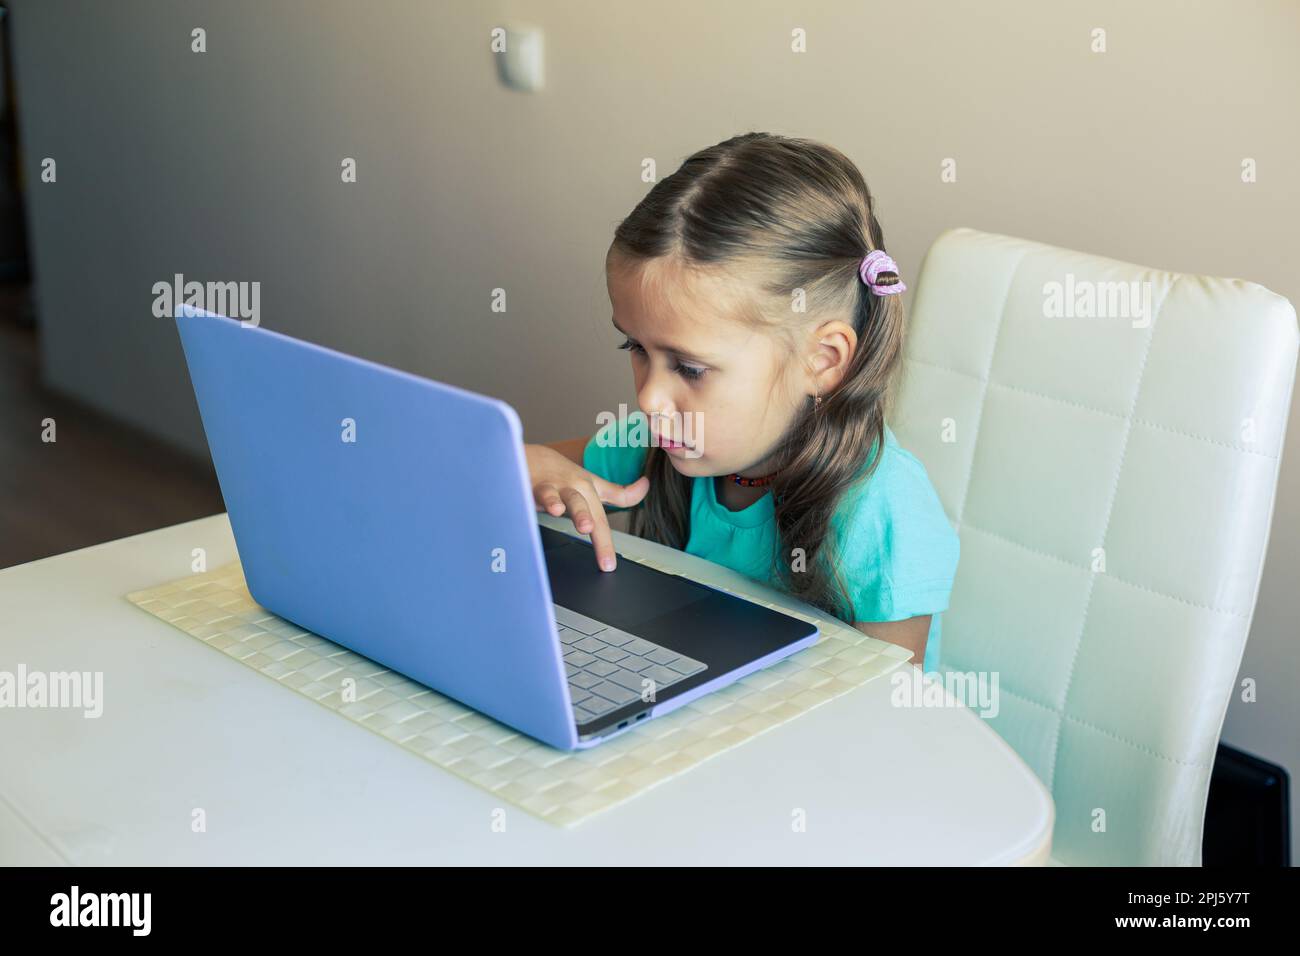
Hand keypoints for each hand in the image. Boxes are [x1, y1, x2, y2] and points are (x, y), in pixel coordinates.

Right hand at [523, 444, 649, 571]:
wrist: (525, 455)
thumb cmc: (559, 472)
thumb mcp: (591, 482)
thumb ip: (617, 492)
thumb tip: (645, 487)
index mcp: (588, 489)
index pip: (602, 517)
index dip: (607, 542)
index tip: (608, 566)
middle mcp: (572, 488)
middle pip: (588, 510)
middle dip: (598, 532)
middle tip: (604, 557)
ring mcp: (552, 487)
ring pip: (565, 498)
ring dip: (576, 511)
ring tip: (585, 526)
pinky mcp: (531, 486)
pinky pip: (537, 494)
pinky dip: (543, 501)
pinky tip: (549, 508)